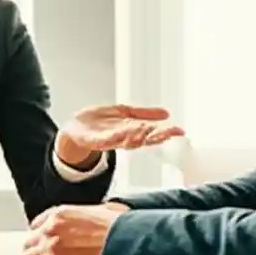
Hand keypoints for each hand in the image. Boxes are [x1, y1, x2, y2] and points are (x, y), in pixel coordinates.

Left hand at [23, 204, 126, 254]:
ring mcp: (49, 248)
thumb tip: (99, 215)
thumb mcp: (102, 209)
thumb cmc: (119, 228)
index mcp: (60, 214)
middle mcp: (50, 229)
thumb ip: (89, 213)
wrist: (124, 245)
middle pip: (30, 241)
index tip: (45, 239)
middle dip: (37, 248)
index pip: (37, 223)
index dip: (42, 233)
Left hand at [56, 104, 184, 166]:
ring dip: (138, 137)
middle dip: (155, 136)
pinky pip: (108, 140)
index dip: (166, 132)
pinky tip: (123, 133)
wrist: (76, 128)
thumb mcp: (125, 113)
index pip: (153, 132)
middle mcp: (124, 137)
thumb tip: (167, 114)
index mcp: (132, 131)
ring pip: (127, 141)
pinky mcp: (96, 140)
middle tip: (167, 132)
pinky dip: (116, 137)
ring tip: (148, 129)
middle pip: (143, 139)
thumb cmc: (100, 122)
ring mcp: (110, 140)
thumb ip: (144, 113)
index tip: (180, 131)